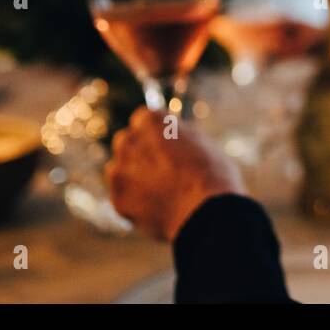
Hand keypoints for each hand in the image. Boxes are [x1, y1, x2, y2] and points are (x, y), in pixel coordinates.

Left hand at [105, 107, 246, 240]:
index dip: (156, 133)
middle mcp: (129, 140)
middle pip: (126, 141)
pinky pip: (122, 195)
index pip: (143, 118)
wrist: (205, 211)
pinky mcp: (118, 198)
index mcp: (151, 120)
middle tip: (160, 168)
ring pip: (120, 169)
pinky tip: (156, 206)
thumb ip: (178, 136)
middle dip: (139, 152)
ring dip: (133, 176)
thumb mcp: (201, 142)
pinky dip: (134, 200)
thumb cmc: (211, 174)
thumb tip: (173, 138)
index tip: (164, 144)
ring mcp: (120, 170)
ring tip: (160, 190)